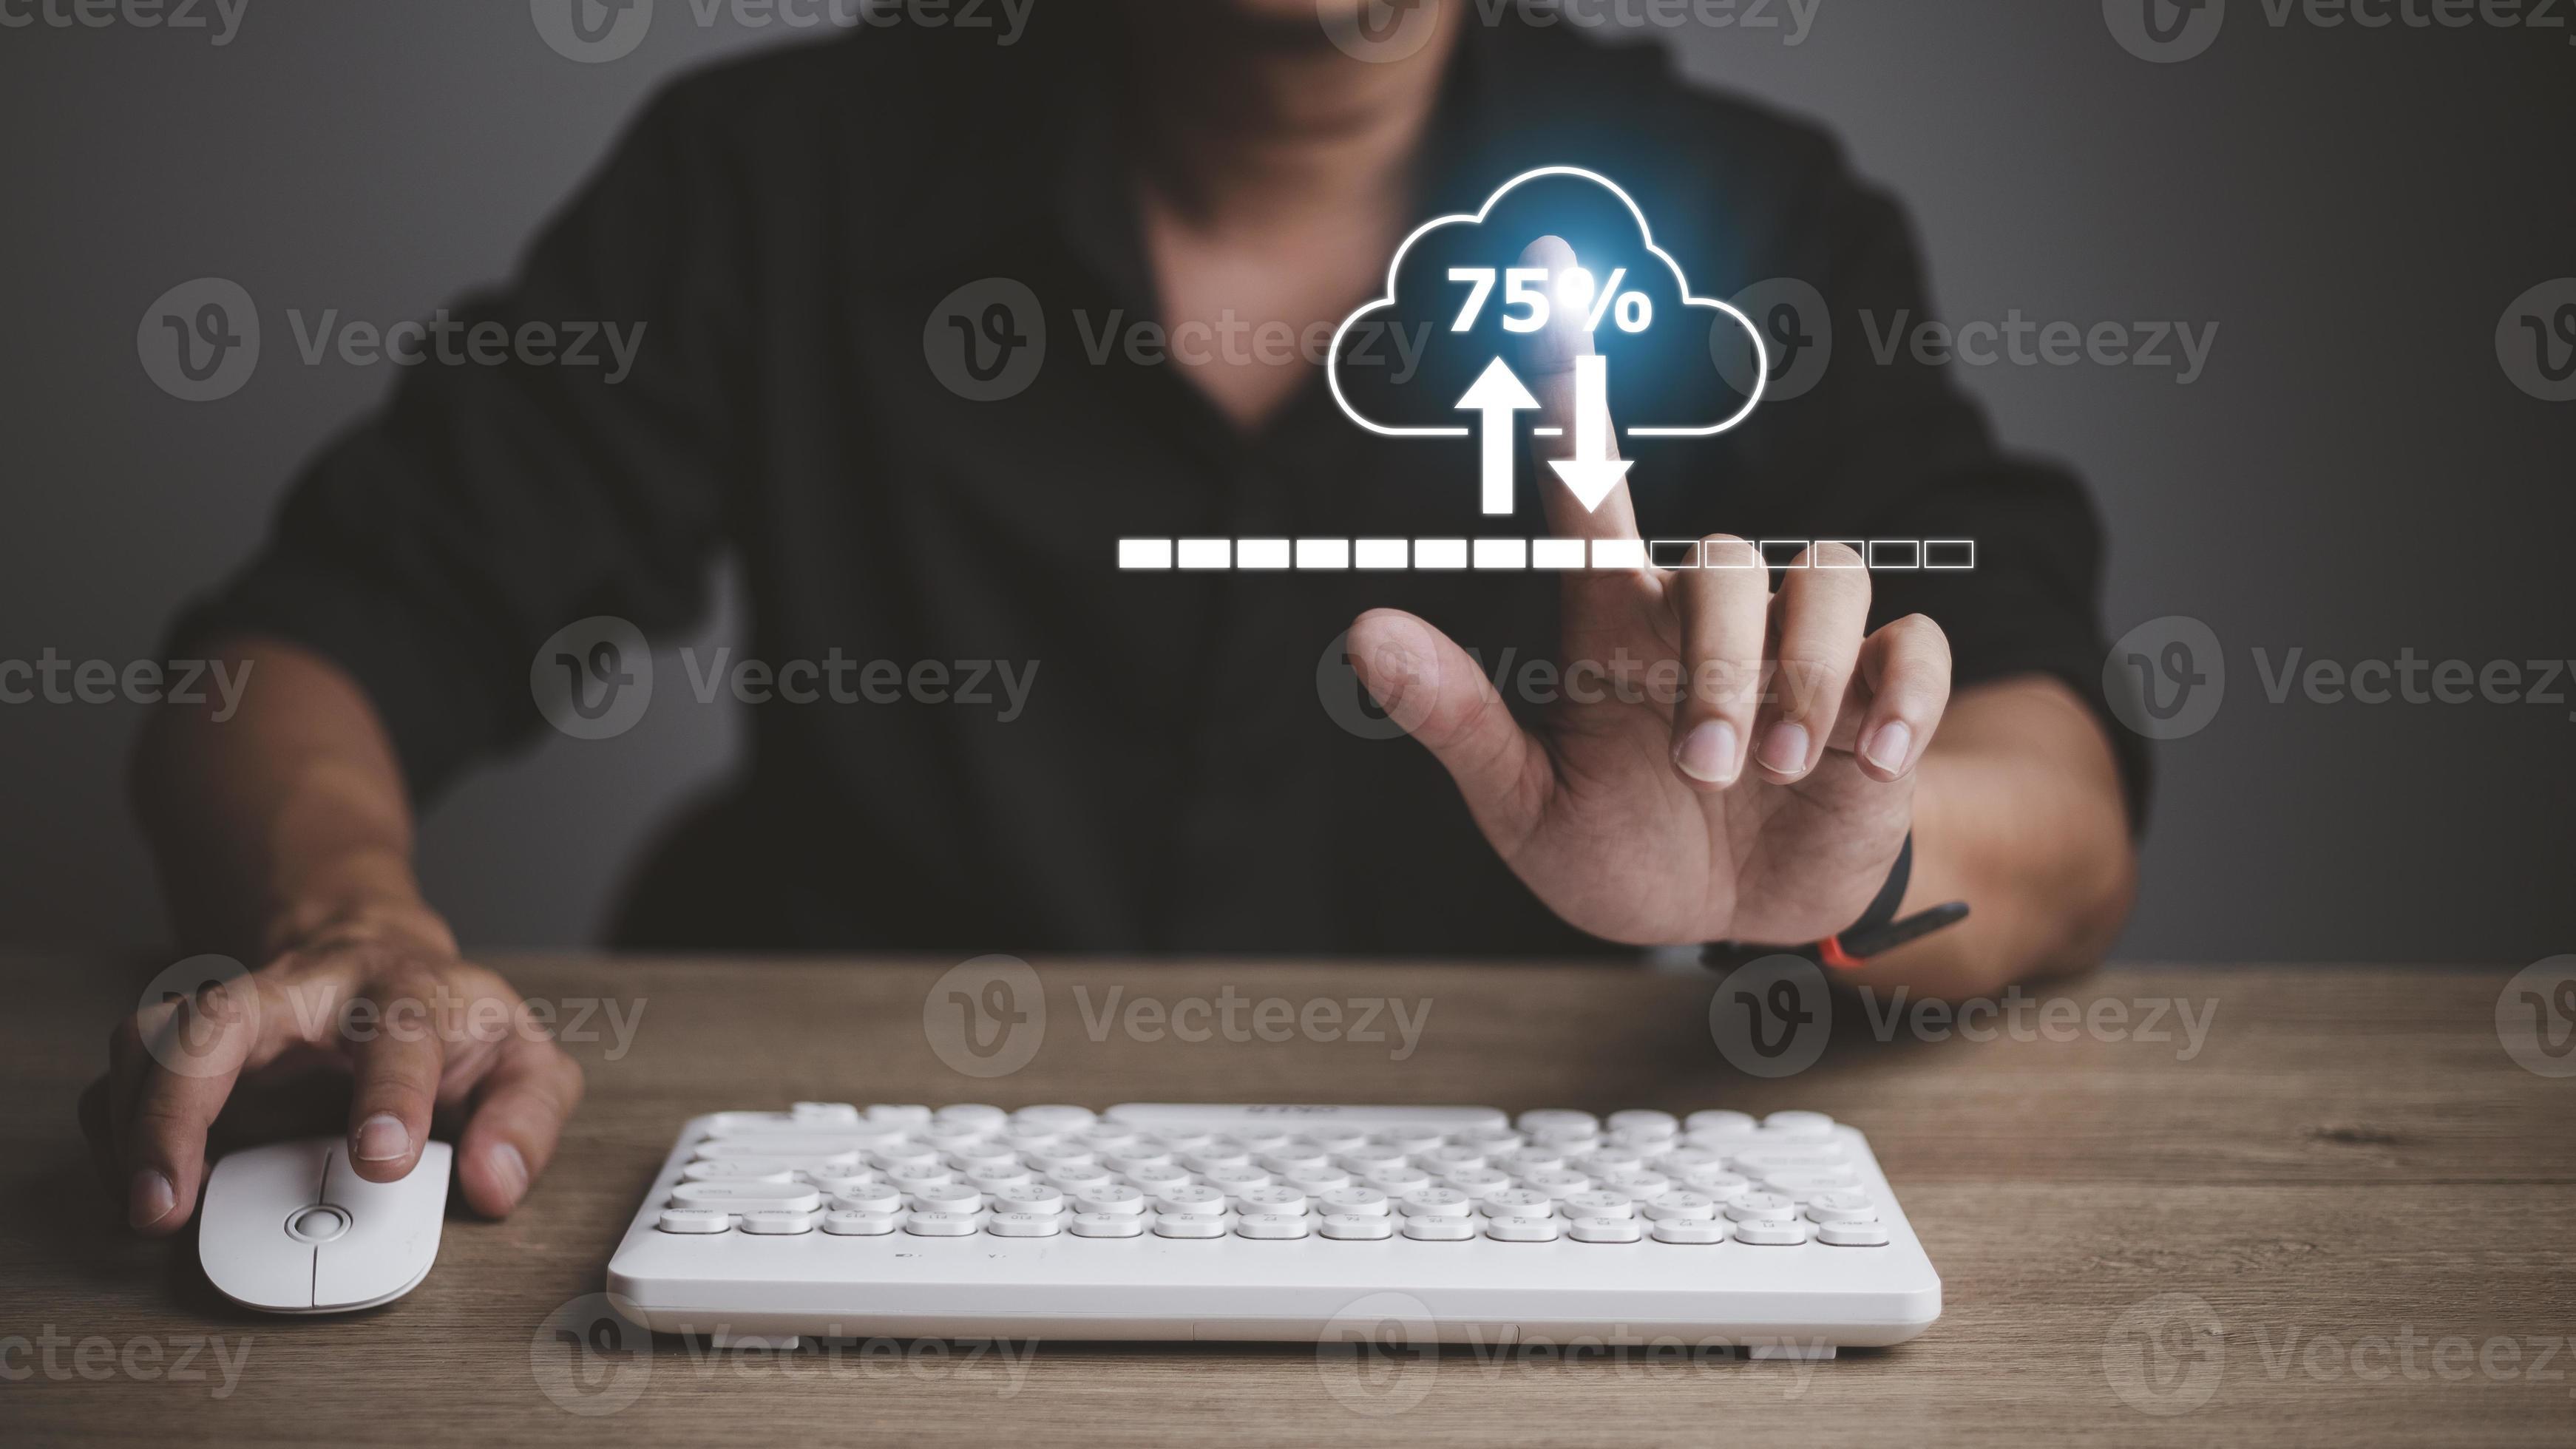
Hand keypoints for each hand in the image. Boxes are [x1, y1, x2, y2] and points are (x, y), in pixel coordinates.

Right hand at [81, 909, 580, 1233]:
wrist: (382, 956)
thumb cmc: (451, 1021)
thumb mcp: (521, 1061)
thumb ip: (525, 1118)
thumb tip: (494, 1181)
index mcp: (406, 995)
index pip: (401, 1034)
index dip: (392, 1097)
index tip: (381, 1162)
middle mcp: (307, 992)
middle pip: (226, 1018)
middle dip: (185, 1106)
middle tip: (174, 1201)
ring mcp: (240, 1010)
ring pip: (156, 1034)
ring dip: (136, 1120)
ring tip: (147, 1204)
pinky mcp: (193, 1038)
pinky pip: (129, 1067)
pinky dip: (116, 1124)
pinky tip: (137, 1180)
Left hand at [1346, 236, 1952, 946]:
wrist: (1735, 920)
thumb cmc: (1626, 852)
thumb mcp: (1527, 811)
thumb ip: (1455, 722)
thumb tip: (1363, 632)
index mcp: (1615, 627)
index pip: (1589, 484)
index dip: (1574, 388)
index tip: (1557, 278)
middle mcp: (1709, 617)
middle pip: (1728, 556)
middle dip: (1721, 663)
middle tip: (1703, 769)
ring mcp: (1803, 648)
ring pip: (1830, 573)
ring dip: (1807, 673)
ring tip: (1777, 771)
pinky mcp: (1884, 695)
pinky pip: (1917, 645)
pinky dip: (1901, 696)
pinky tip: (1869, 763)